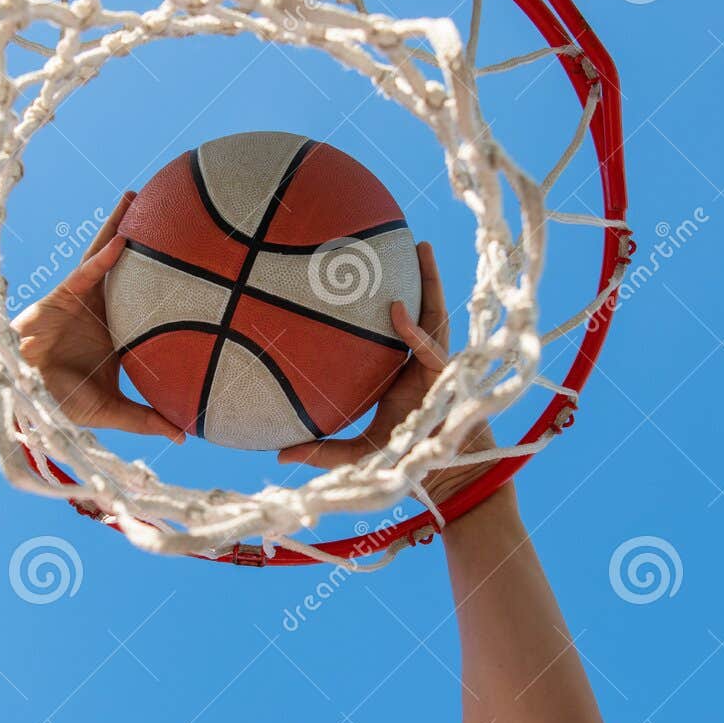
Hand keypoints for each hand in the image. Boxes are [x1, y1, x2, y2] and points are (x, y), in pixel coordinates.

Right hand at [13, 194, 185, 442]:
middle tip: (172, 210)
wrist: (22, 395)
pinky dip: (104, 256)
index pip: (149, 300)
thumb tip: (184, 435)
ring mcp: (84, 299)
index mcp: (119, 331)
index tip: (197, 263)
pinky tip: (123, 239)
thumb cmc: (61, 402)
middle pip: (130, 268)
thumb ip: (145, 418)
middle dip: (146, 239)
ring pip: (107, 257)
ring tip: (139, 197)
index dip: (167, 279)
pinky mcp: (63, 295)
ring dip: (121, 227)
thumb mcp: (110, 409)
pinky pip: (87, 272)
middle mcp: (104, 309)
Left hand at [277, 242, 496, 508]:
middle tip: (392, 243)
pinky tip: (398, 310)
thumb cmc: (400, 463)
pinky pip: (430, 346)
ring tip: (420, 248)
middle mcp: (417, 362)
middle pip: (419, 309)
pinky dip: (414, 328)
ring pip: (435, 315)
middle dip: (412, 277)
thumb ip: (321, 450)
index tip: (357, 277)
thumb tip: (276, 454)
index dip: (383, 303)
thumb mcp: (356, 454)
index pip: (392, 329)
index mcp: (398, 372)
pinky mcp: (447, 376)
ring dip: (430, 282)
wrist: (439, 479)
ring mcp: (435, 365)